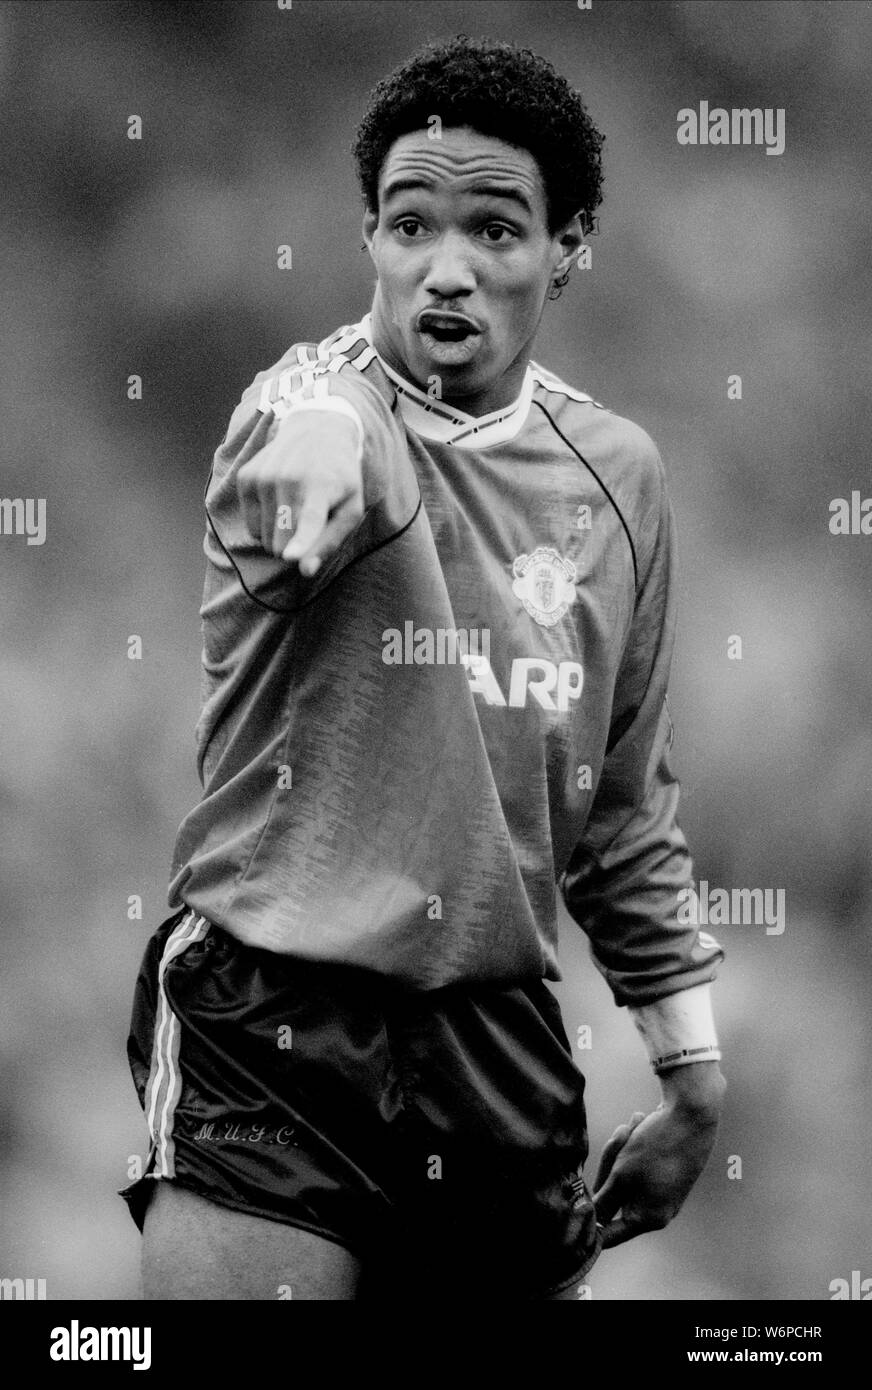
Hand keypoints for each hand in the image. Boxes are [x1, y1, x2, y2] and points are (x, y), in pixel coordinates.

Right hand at [236, 410, 363, 574]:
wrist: (317, 430)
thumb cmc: (339, 479)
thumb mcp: (350, 510)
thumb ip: (330, 542)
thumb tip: (305, 571)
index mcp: (321, 487)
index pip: (309, 519)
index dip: (301, 541)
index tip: (290, 557)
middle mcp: (288, 479)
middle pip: (280, 544)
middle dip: (295, 546)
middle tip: (311, 522)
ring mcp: (263, 477)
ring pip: (264, 539)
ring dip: (281, 533)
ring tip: (297, 505)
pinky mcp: (246, 477)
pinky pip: (251, 527)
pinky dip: (266, 522)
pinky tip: (281, 499)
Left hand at [593, 1063, 724, 1248]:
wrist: (690, 1116)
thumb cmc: (655, 1150)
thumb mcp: (621, 1177)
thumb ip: (604, 1203)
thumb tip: (589, 1223)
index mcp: (647, 1218)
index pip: (609, 1234)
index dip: (589, 1224)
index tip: (575, 1209)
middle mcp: (657, 1209)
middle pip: (612, 1195)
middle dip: (609, 1165)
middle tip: (619, 1140)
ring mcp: (660, 1189)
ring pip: (620, 1173)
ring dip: (619, 1149)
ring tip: (631, 1129)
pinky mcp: (662, 1169)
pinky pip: (633, 1160)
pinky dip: (631, 1142)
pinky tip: (639, 1124)